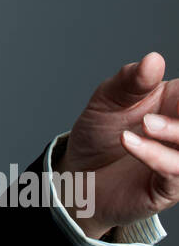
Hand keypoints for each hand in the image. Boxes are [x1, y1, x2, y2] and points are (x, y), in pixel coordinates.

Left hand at [53, 52, 178, 237]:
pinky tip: (129, 141)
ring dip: (175, 131)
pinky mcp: (168, 186)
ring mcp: (178, 158)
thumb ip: (131, 80)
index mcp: (175, 101)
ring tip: (146, 124)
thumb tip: (154, 59)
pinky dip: (154, 154)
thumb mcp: (108, 99)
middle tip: (154, 112)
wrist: (78, 173)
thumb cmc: (99, 133)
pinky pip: (174, 171)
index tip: (174, 95)